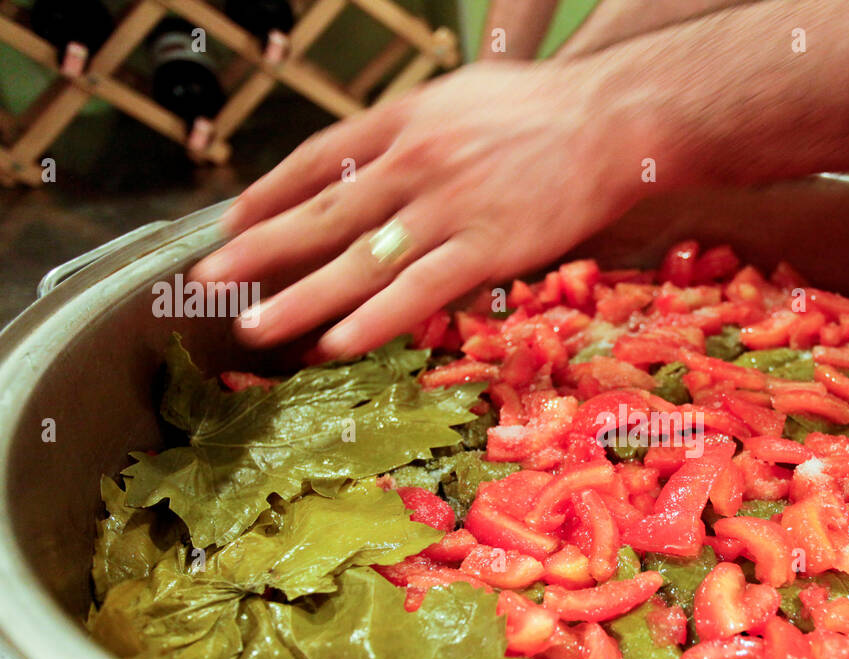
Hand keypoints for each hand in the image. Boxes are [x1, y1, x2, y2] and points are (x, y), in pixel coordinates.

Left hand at [191, 60, 648, 357]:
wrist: (614, 118)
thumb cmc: (545, 108)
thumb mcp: (462, 96)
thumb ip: (415, 129)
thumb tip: (378, 160)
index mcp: (404, 120)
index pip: (315, 160)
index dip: (266, 196)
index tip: (230, 226)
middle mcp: (413, 162)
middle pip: (320, 213)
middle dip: (257, 252)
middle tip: (206, 283)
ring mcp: (448, 207)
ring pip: (357, 260)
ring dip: (299, 298)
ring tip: (253, 326)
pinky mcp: (487, 248)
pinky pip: (418, 291)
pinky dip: (374, 320)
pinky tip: (336, 344)